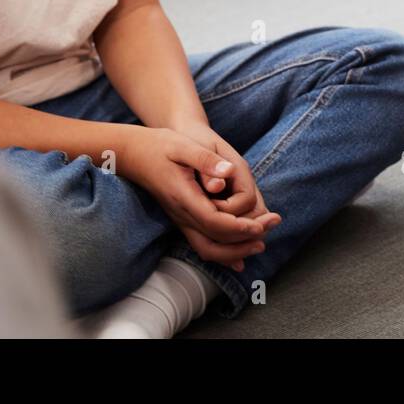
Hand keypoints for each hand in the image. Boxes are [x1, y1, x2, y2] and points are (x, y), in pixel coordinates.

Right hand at [120, 125, 278, 271]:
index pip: (214, 222)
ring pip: (208, 249)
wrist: (133, 153)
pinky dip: (224, 252)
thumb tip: (229, 172)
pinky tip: (240, 257)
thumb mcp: (183, 145)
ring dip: (236, 250)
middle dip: (244, 242)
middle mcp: (181, 214)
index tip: (262, 224)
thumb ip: (206, 160)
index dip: (240, 227)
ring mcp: (180, 220)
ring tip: (261, 240)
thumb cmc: (160, 145)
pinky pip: (204, 244)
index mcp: (183, 198)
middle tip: (269, 229)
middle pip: (214, 243)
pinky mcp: (183, 219)